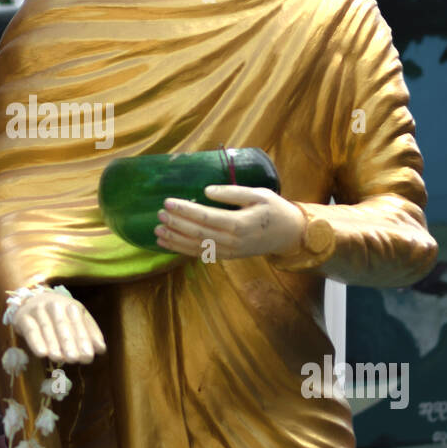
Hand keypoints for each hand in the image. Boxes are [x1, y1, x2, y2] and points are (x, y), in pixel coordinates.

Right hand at [11, 291, 105, 364]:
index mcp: (70, 305)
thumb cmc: (59, 315)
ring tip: (59, 358)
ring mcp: (38, 310)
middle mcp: (54, 305)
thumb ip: (90, 333)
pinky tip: (41, 354)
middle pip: (62, 325)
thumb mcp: (77, 319)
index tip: (88, 356)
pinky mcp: (23, 317)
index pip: (78, 323)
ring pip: (46, 328)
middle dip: (69, 342)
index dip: (84, 340)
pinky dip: (36, 342)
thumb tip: (101, 349)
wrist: (31, 300)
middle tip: (75, 359)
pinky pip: (30, 330)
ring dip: (53, 344)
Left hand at [154, 185, 305, 259]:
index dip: (184, 210)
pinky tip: (170, 244)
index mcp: (239, 223)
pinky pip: (202, 254)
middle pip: (197, 233)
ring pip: (196, 247)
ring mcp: (229, 251)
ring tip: (157, 232)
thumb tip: (206, 191)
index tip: (168, 202)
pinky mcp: (227, 256)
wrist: (289, 235)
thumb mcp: (258, 194)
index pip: (204, 217)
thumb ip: (232, 192)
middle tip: (159, 214)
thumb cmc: (274, 209)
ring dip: (175, 240)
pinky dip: (183, 250)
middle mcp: (232, 241)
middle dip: (176, 224)